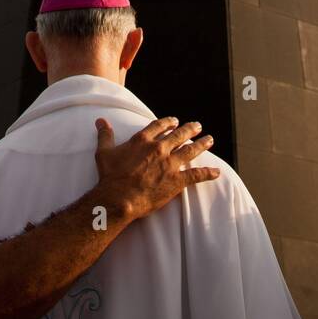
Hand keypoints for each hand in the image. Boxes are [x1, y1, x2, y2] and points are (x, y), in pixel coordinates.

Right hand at [94, 116, 218, 220]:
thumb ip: (105, 134)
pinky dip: (208, 173)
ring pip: (190, 150)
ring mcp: (169, 164)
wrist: (118, 198)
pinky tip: (217, 172)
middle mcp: (158, 149)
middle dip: (189, 129)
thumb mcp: (104, 152)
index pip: (159, 126)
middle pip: (178, 135)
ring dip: (201, 144)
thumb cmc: (109, 176)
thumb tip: (100, 120)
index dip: (168, 122)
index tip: (174, 120)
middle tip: (197, 126)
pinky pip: (196, 175)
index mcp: (142, 140)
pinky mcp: (176, 181)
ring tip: (210, 139)